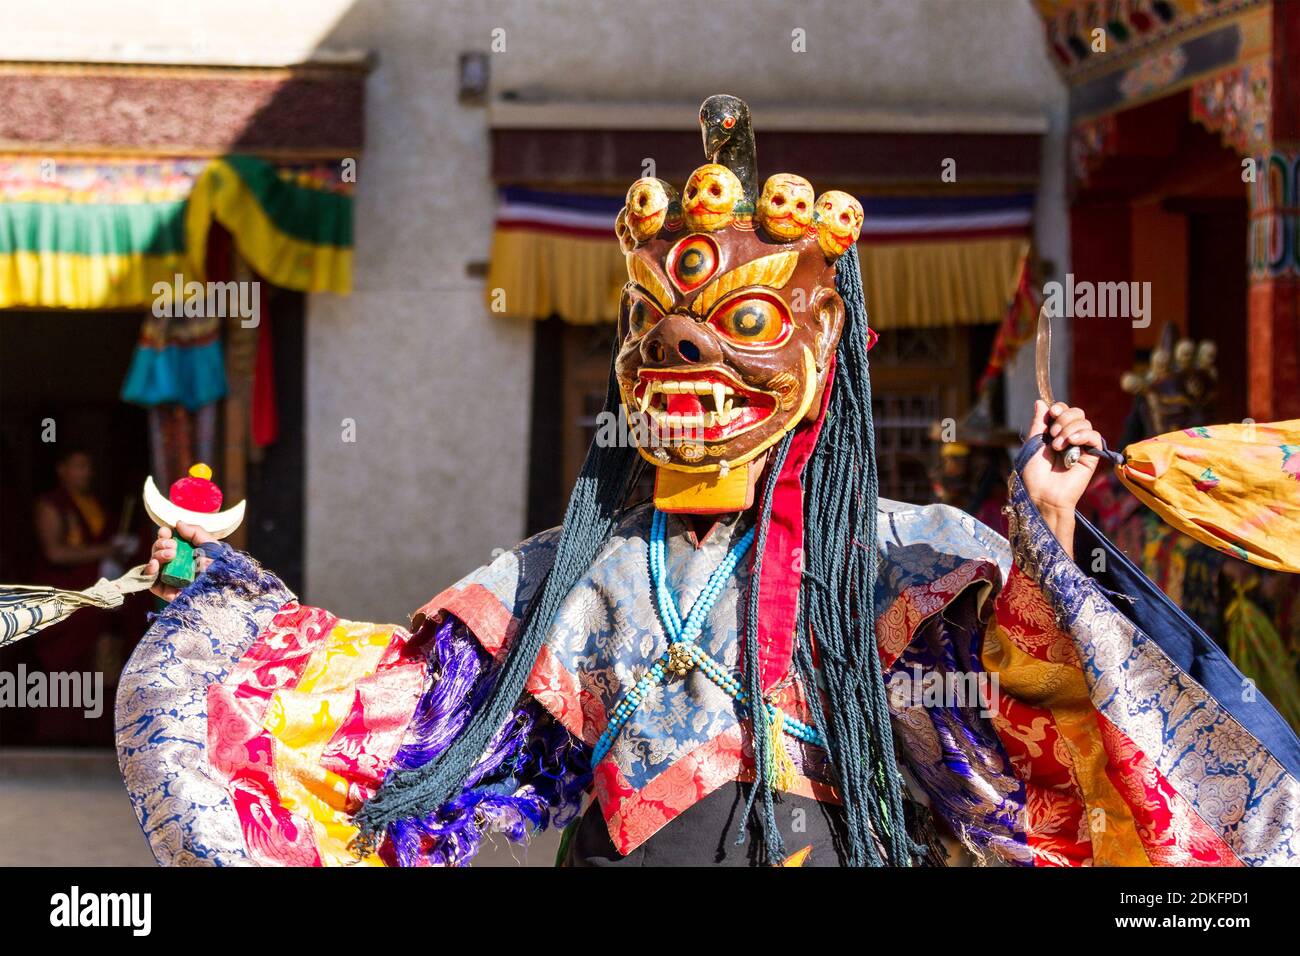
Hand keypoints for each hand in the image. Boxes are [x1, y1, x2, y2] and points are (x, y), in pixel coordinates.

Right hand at [144, 522, 215, 601]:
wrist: (226, 586)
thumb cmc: (222, 566)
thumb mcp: (211, 545)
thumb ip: (195, 532)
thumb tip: (178, 523)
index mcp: (186, 552)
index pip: (167, 541)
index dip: (163, 535)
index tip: (166, 532)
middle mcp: (176, 565)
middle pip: (158, 551)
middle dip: (161, 544)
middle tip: (173, 546)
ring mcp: (171, 578)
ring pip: (153, 564)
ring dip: (156, 555)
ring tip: (170, 554)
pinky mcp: (168, 593)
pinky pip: (151, 583)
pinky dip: (149, 572)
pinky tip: (155, 564)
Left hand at [1021, 401, 1103, 557]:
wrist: (1043, 494)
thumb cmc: (1034, 473)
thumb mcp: (1033, 443)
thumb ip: (1039, 423)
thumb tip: (1041, 402)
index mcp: (1054, 434)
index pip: (1063, 411)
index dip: (1060, 408)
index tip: (1053, 412)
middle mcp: (1069, 438)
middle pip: (1076, 413)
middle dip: (1064, 418)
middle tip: (1053, 433)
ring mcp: (1081, 446)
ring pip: (1085, 422)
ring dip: (1069, 429)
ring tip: (1058, 445)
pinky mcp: (1092, 456)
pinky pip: (1095, 436)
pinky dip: (1083, 434)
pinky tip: (1072, 442)